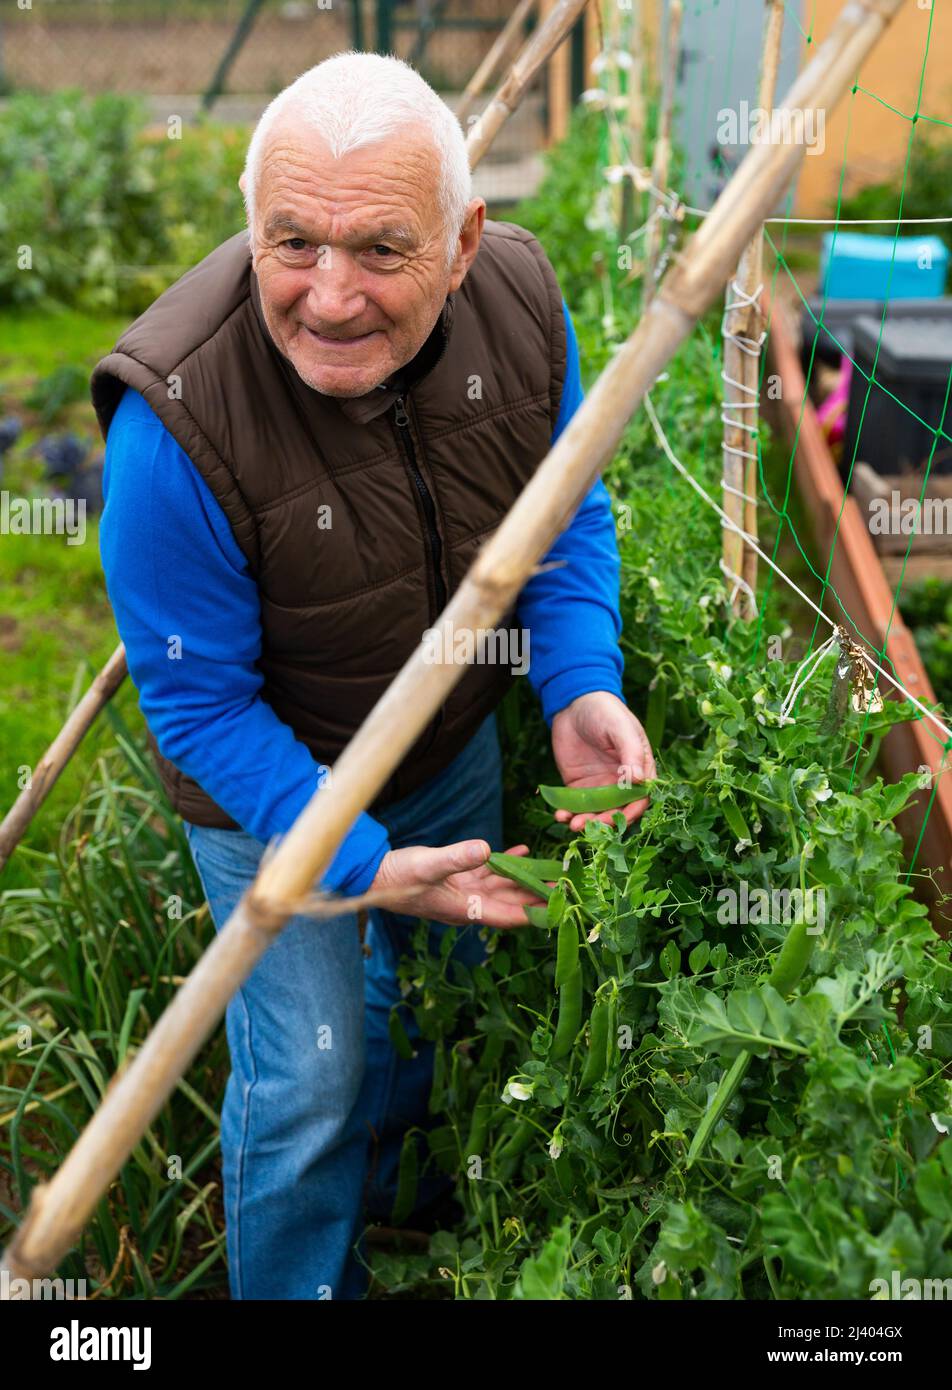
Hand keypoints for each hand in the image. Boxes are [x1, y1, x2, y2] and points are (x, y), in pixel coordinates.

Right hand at [369, 841, 545, 929]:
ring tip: (553, 870)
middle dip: (539, 896)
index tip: (562, 908)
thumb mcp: (428, 865)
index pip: (510, 916)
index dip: (536, 913)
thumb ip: (456, 857)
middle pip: (513, 903)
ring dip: (526, 879)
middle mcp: (470, 904)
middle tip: (569, 886)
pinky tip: (521, 851)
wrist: (372, 875)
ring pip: (504, 888)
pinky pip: (489, 874)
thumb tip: (485, 848)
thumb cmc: (397, 877)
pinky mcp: (458, 879)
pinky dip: (506, 864)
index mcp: (466, 909)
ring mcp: (465, 892)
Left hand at [550, 690, 656, 831]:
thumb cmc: (605, 712)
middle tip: (590, 825)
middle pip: (617, 811)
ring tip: (573, 824)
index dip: (632, 812)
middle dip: (605, 822)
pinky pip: (575, 806)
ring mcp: (599, 786)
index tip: (620, 819)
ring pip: (596, 813)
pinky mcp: (578, 786)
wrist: (574, 704)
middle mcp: (621, 782)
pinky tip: (560, 815)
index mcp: (639, 769)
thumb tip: (640, 780)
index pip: (641, 798)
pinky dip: (568, 814)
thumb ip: (630, 753)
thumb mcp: (620, 729)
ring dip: (586, 822)